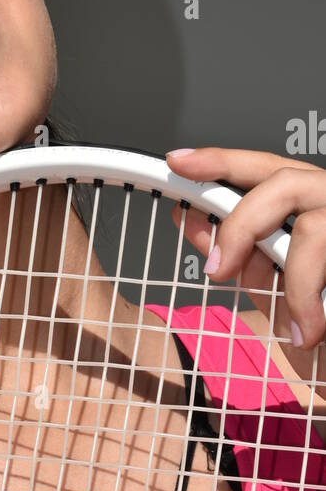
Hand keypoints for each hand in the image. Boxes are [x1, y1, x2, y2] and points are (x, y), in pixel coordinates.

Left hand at [165, 147, 325, 379]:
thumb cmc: (320, 321)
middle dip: (241, 224)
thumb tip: (192, 220)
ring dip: (290, 279)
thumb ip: (239, 254)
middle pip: (284, 181)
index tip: (179, 162)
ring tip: (287, 322)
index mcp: (310, 202)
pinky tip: (309, 330)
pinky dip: (308, 301)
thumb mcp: (273, 286)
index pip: (265, 169)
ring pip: (311, 227)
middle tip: (217, 270)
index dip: (222, 161)